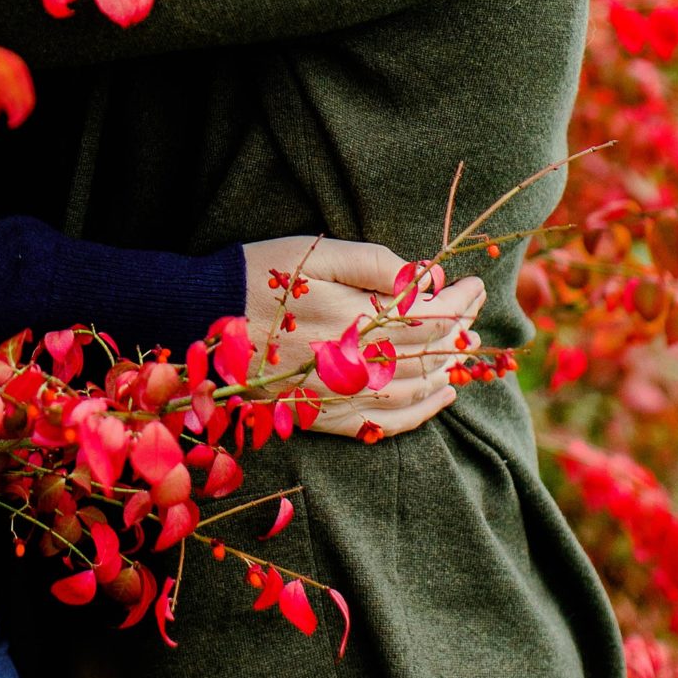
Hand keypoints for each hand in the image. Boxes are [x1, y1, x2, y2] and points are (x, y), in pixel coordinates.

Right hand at [241, 234, 486, 440]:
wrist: (200, 319)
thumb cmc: (261, 275)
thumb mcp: (317, 253)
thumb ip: (374, 264)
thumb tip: (425, 279)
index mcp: (356, 321)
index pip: (430, 317)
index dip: (462, 301)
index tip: (476, 283)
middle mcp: (354, 367)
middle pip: (429, 354)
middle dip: (462, 329)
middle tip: (476, 306)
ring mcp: (341, 397)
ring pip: (416, 390)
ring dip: (449, 368)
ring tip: (465, 344)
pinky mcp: (325, 417)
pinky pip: (387, 424)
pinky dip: (421, 412)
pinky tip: (440, 395)